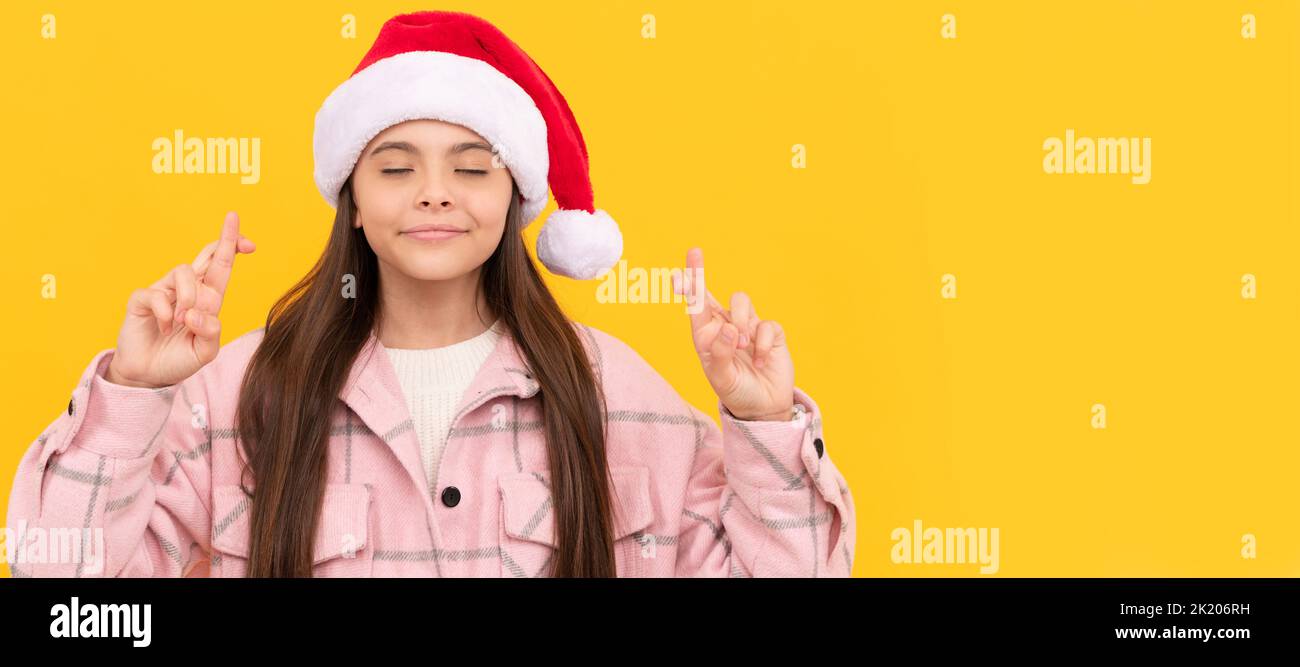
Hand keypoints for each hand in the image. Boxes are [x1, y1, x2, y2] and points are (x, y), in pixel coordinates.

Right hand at [105, 212, 255, 388]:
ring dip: (188, 296)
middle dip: (223, 240)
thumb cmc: (178, 360)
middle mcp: (188, 290)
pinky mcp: (142, 300)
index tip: (250, 244)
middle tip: (233, 221)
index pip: (223, 268)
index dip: (234, 250)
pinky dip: (165, 313)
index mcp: (208, 300)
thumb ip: (210, 333)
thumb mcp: (204, 352)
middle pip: (207, 256)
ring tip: (182, 320)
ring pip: (184, 272)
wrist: (148, 375)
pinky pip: (156, 294)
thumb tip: (197, 314)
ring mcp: (165, 291)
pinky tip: (163, 328)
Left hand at [673, 247, 794, 420]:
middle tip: (693, 253)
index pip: (693, 307)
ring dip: (740, 322)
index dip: (685, 286)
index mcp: (705, 336)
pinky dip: (762, 344)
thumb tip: (728, 327)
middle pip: (712, 293)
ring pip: (741, 302)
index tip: (675, 271)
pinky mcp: (769, 332)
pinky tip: (761, 361)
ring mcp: (747, 326)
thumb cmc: (736, 391)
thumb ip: (720, 354)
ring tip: (741, 346)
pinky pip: (766, 325)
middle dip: (699, 273)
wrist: (764, 407)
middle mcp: (723, 326)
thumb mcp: (721, 378)